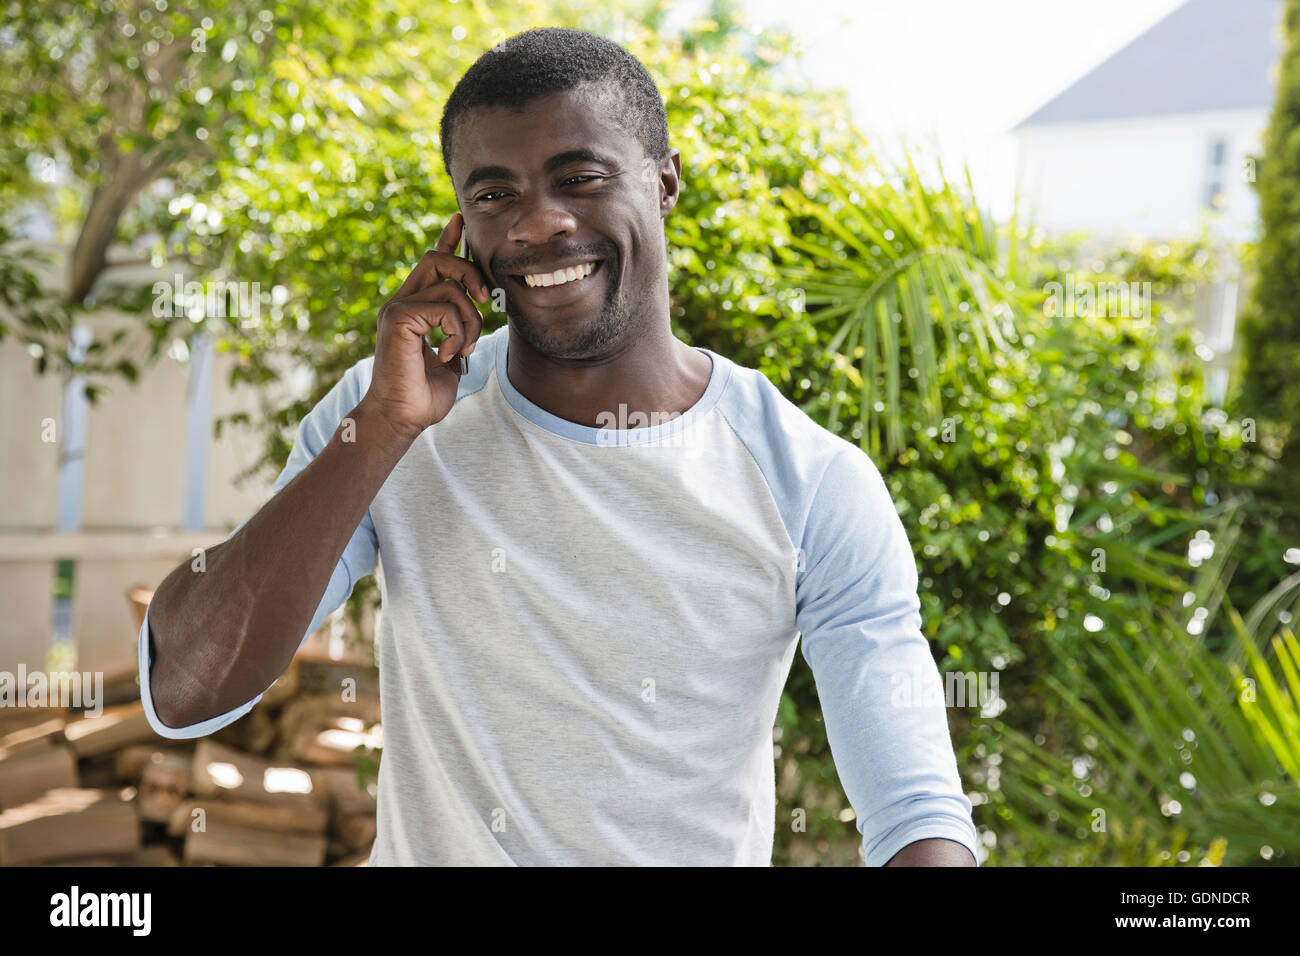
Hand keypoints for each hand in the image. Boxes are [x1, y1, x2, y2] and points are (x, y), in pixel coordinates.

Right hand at [360, 213, 488, 441]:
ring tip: (464, 348)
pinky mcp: (398, 318)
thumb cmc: (424, 395)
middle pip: (438, 259)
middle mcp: (402, 303)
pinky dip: (457, 333)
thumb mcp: (452, 357)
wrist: (402, 418)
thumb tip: (477, 314)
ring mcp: (397, 309)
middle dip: (470, 272)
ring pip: (449, 287)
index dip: (447, 241)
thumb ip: (460, 331)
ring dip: (470, 320)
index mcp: (415, 309)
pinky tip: (448, 354)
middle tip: (488, 299)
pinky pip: (444, 309)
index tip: (460, 220)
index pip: (433, 265)